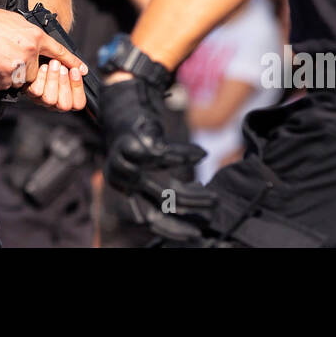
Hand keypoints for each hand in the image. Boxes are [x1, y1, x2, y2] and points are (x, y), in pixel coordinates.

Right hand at [0, 5, 87, 95]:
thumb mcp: (19, 21)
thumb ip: (31, 34)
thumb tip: (35, 43)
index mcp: (37, 36)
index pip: (60, 51)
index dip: (72, 62)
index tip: (82, 70)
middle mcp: (32, 50)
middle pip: (37, 73)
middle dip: (26, 71)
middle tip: (12, 61)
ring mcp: (20, 61)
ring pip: (23, 80)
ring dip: (12, 76)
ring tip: (1, 63)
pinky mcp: (6, 70)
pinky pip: (7, 84)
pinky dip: (0, 81)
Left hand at [25, 59, 87, 111]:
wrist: (28, 51)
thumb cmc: (46, 56)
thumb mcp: (61, 57)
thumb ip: (73, 63)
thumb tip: (83, 69)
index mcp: (67, 95)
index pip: (78, 103)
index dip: (78, 88)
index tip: (75, 71)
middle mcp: (55, 100)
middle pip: (65, 105)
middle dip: (65, 83)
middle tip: (63, 67)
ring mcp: (42, 99)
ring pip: (50, 99)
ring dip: (53, 79)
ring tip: (53, 64)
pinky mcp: (30, 93)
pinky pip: (37, 92)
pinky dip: (41, 78)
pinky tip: (42, 67)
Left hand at [101, 77, 215, 243]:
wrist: (122, 103)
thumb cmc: (137, 139)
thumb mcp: (143, 166)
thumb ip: (157, 186)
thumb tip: (187, 208)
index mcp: (123, 186)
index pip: (146, 217)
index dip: (172, 229)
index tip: (195, 234)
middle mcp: (123, 177)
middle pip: (159, 203)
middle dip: (190, 209)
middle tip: (213, 206)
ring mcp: (129, 162)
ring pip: (167, 188)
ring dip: (194, 193)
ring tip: (212, 194)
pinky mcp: (139, 144)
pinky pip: (169, 156)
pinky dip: (187, 155)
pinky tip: (202, 154)